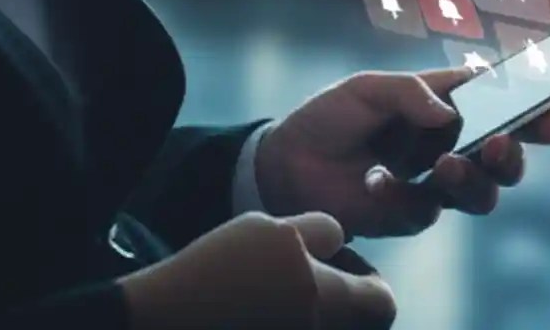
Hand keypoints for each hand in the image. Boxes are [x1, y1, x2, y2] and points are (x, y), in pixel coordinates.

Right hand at [119, 211, 394, 329]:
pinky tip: (258, 305)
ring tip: (277, 287)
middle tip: (309, 274)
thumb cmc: (221, 269)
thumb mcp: (273, 230)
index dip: (370, 278)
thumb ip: (319, 231)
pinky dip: (292, 317)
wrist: (166, 319)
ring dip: (316, 306)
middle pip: (360, 322)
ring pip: (325, 323)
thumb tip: (340, 240)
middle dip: (343, 295)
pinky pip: (298, 326)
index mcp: (331, 302)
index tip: (339, 261)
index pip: (383, 303)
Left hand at [256, 68, 549, 237]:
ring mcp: (434, 183)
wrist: (285, 163)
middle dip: (514, 154)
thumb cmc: (331, 116)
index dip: (535, 109)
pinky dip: (402, 195)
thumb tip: (451, 114)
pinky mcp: (410, 213)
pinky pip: (425, 212)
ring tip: (446, 165)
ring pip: (482, 193)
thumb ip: (410, 93)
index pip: (503, 105)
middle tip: (500, 144)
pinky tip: (375, 180)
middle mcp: (451, 144)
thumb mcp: (366, 89)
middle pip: (506, 156)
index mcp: (448, 104)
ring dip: (472, 180)